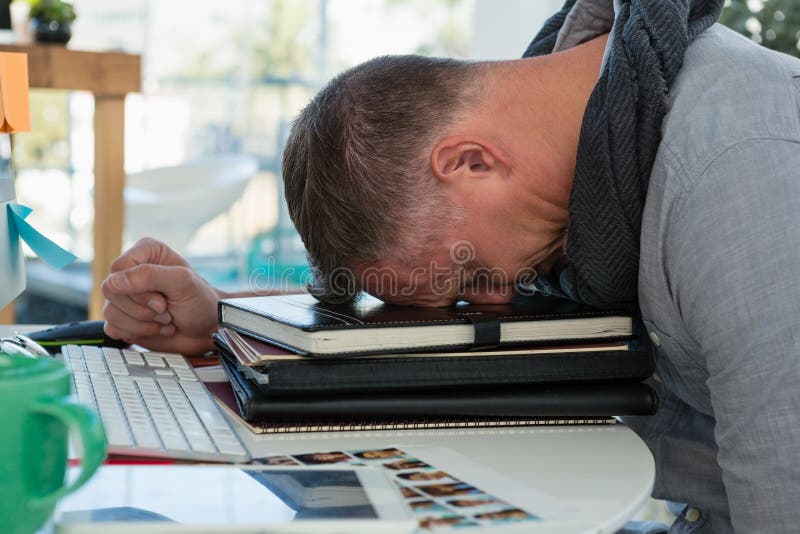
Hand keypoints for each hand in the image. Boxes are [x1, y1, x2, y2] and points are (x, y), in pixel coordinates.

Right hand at [101, 238, 219, 354]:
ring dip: (143, 323)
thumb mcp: (183, 282)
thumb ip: (149, 276)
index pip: (119, 269)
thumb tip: (113, 282)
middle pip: (111, 291)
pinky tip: (157, 329)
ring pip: (110, 312)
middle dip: (143, 309)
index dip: (137, 290)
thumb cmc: (201, 301)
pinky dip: (138, 333)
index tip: (162, 300)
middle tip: (166, 310)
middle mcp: (132, 272)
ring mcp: (126, 297)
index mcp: (145, 253)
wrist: (208, 329)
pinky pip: (112, 328)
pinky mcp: (123, 319)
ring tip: (166, 319)